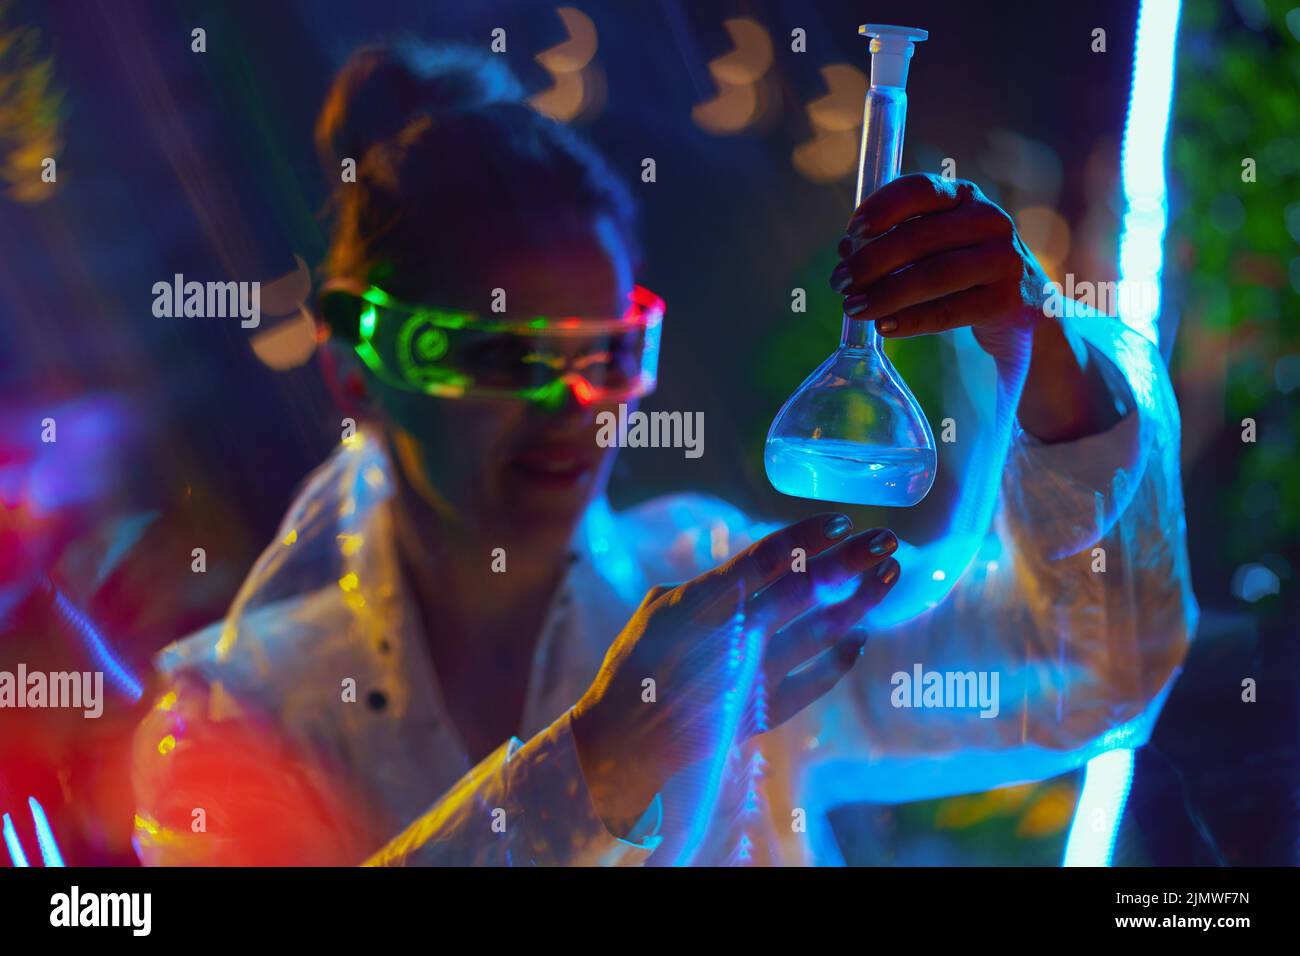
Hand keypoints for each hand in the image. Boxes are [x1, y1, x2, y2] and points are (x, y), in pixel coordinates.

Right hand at [570, 513, 899, 825]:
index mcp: (705, 601)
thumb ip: (704, 587)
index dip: (810, 536)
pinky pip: (816, 681)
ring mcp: (754, 674)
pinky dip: (842, 658)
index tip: (843, 520)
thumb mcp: (657, 611)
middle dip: (852, 560)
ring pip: (821, 631)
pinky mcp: (764, 710)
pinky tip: (861, 636)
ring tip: (887, 576)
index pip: (769, 557)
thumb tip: (744, 571)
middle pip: (807, 588)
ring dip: (860, 602)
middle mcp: (735, 634)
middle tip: (887, 539)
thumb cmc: (635, 667)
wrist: (623, 740)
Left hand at [830, 174, 1049, 367]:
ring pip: (934, 274)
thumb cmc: (967, 274)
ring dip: (886, 293)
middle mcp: (990, 221)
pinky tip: (884, 327)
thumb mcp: (938, 246)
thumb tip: (845, 250)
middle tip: (838, 283)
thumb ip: (896, 242)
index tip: (851, 232)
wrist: (1028, 314)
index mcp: (966, 197)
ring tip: (853, 308)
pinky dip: (912, 320)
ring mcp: (1004, 260)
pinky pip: (950, 311)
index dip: (882, 207)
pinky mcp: (1008, 300)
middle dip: (870, 261)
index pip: (920, 189)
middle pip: (920, 237)